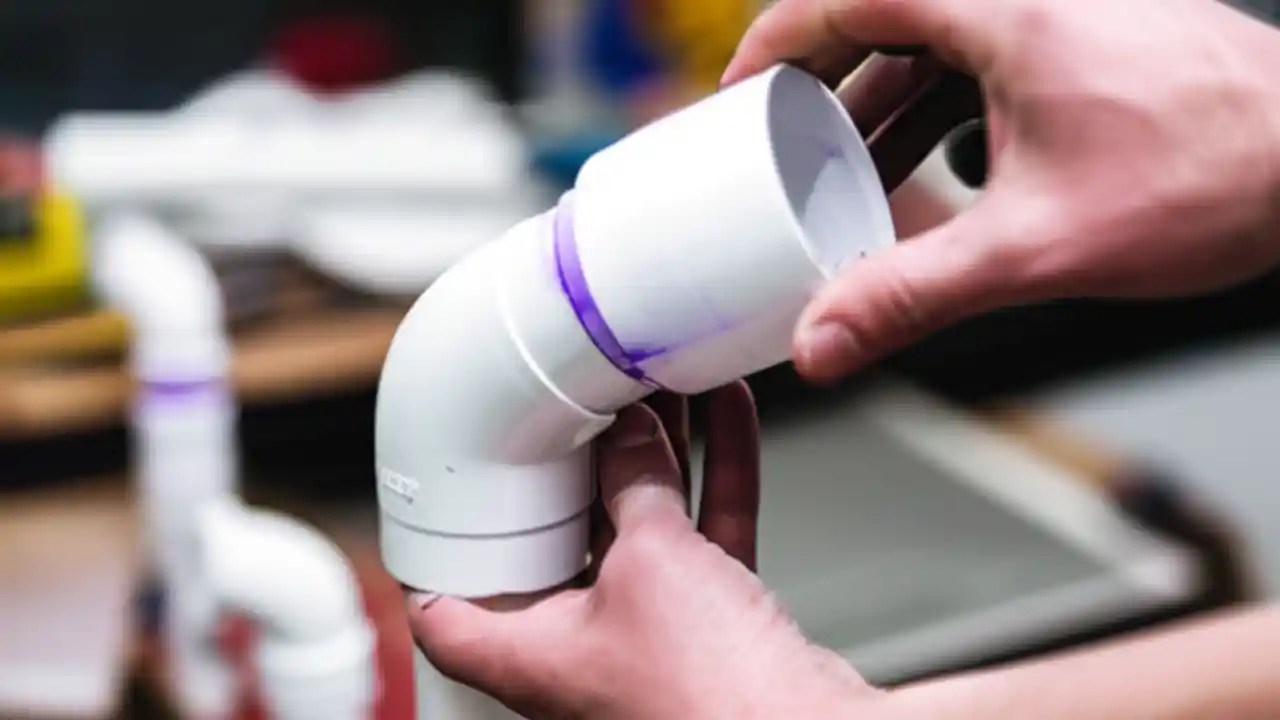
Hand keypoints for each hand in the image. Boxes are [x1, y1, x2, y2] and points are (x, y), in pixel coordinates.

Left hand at [404, 383, 881, 718]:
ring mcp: (648, 636)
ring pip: (640, 528)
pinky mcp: (709, 628)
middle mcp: (582, 648)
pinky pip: (701, 539)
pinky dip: (712, 479)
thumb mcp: (652, 562)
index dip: (441, 544)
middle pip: (559, 540)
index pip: (445, 605)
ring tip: (661, 388)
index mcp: (530, 651)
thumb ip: (636, 487)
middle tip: (585, 401)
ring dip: (656, 458)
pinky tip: (725, 416)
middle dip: (580, 465)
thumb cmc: (710, 703)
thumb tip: (629, 437)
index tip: (452, 484)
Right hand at [725, 0, 1279, 381]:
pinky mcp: (1088, 46)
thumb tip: (826, 338)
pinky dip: (940, 115)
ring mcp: (1062, 18)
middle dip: (822, 88)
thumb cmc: (1218, 175)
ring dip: (882, 110)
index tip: (736, 91)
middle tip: (777, 143)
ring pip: (936, 48)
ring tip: (841, 177)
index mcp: (1002, 9)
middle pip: (885, 22)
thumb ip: (913, 294)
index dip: (777, 42)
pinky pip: (983, 66)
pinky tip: (930, 177)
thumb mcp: (1036, 247)